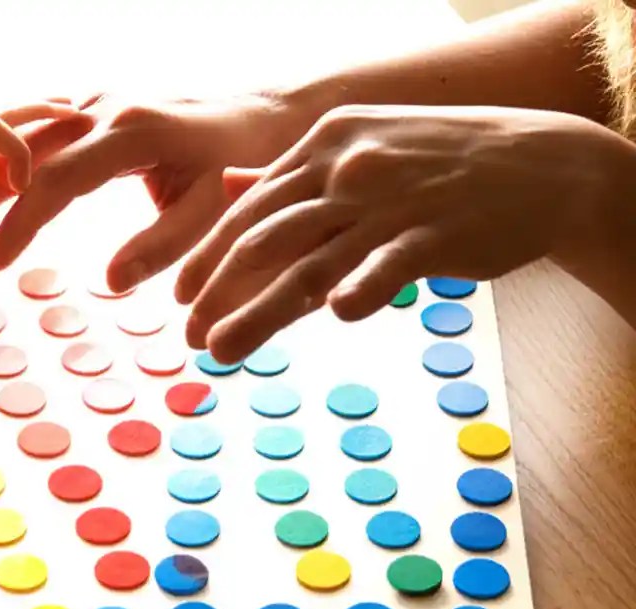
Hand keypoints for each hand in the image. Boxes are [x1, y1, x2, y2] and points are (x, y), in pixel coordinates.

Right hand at [0, 92, 305, 289]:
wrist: (262, 114)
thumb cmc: (243, 164)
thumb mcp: (214, 209)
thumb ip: (165, 245)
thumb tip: (108, 284)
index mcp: (130, 131)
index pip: (56, 180)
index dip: (19, 223)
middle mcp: (102, 108)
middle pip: (22, 154)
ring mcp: (93, 104)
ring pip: (20, 141)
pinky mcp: (90, 110)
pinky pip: (34, 134)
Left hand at [177, 104, 635, 361]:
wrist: (542, 163)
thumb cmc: (441, 163)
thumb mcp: (361, 147)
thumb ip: (294, 174)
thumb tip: (227, 188)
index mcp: (324, 144)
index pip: (250, 207)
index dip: (210, 254)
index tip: (181, 295)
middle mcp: (348, 168)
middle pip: (264, 238)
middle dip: (216, 289)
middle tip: (188, 334)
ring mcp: (392, 202)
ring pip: (308, 263)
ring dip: (257, 312)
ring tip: (219, 349)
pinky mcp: (436, 234)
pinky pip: (386, 266)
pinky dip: (358, 289)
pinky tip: (332, 316)